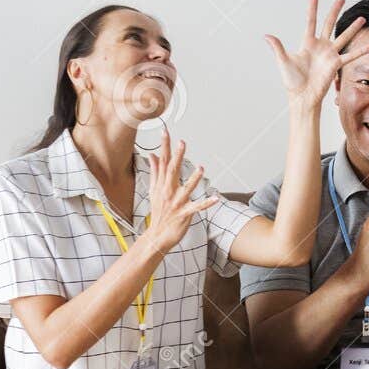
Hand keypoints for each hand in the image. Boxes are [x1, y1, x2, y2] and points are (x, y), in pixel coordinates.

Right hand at [142, 131, 220, 254]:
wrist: (156, 236)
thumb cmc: (158, 212)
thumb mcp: (153, 191)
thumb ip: (155, 172)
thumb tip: (152, 156)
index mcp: (161, 184)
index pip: (163, 162)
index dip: (165, 147)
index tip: (166, 133)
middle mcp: (168, 191)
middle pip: (172, 171)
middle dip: (178, 156)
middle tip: (182, 142)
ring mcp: (176, 203)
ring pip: (186, 189)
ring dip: (194, 179)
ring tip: (201, 168)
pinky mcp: (184, 214)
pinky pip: (197, 207)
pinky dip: (206, 203)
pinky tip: (216, 198)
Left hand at [265, 0, 368, 110]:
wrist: (302, 96)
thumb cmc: (292, 81)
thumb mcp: (283, 61)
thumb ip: (278, 47)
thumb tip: (266, 35)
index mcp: (307, 43)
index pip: (311, 22)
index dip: (312, 9)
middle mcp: (321, 46)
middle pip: (329, 24)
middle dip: (335, 11)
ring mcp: (330, 54)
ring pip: (344, 37)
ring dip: (353, 28)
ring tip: (363, 18)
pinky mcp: (336, 64)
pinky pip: (351, 56)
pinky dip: (361, 51)